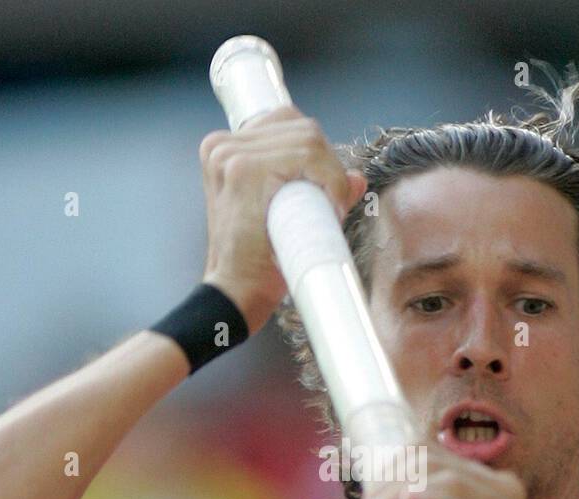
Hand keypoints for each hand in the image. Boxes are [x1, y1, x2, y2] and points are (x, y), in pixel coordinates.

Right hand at [198, 106, 366, 335]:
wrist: (236, 295)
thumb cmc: (255, 263)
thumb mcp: (282, 217)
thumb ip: (313, 190)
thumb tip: (356, 178)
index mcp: (224, 150)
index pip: (287, 123)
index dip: (317, 154)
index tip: (323, 189)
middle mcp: (222, 146)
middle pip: (301, 127)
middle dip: (327, 164)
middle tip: (328, 204)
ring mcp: (230, 154)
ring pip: (309, 138)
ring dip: (330, 175)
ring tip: (325, 210)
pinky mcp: (244, 169)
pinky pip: (308, 154)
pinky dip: (329, 178)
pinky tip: (328, 205)